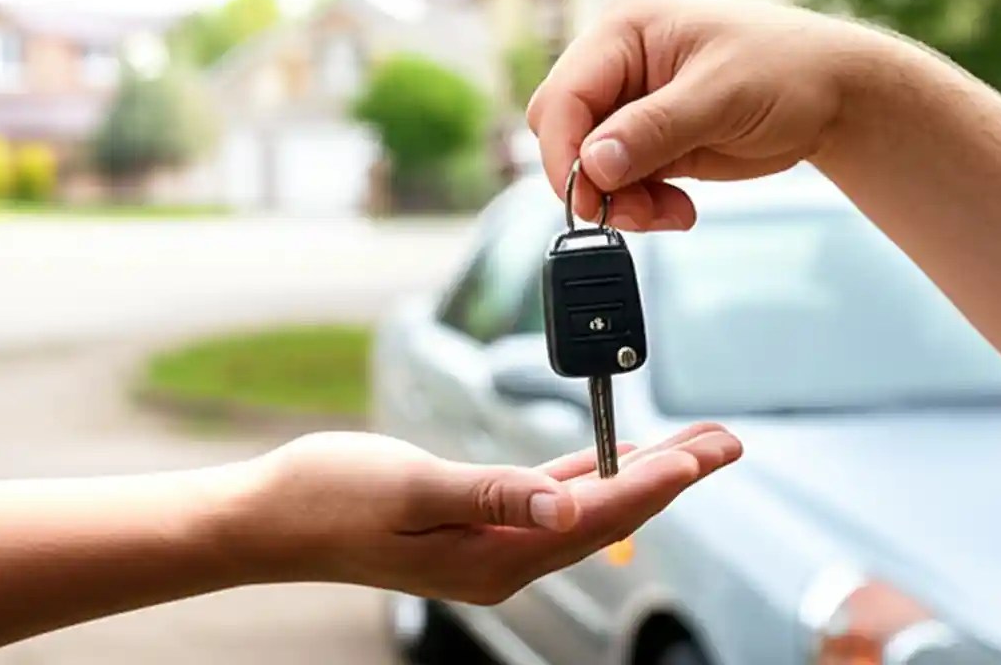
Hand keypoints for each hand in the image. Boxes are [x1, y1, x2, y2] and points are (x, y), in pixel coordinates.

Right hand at [225, 423, 740, 603]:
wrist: (270, 517)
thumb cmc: (328, 499)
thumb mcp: (411, 489)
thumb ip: (493, 496)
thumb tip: (568, 511)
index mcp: (495, 559)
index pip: (598, 519)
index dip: (657, 483)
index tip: (708, 453)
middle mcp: (505, 558)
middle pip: (610, 514)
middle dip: (673, 477)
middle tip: (729, 442)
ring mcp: (493, 541)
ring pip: (589, 502)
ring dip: (643, 471)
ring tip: (695, 445)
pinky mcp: (478, 519)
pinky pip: (553, 494)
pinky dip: (593, 471)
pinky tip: (620, 454)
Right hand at [527, 0, 879, 229]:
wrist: (836, 97)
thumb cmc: (791, 69)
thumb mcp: (720, 97)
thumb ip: (652, 131)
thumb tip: (594, 164)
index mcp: (625, 29)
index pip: (564, 96)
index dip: (567, 152)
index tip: (592, 198)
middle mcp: (619, 63)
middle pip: (565, 132)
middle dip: (593, 180)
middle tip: (634, 211)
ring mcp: (633, 105)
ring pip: (590, 167)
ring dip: (623, 201)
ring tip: (668, 213)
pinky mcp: (651, 141)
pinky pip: (621, 184)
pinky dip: (642, 206)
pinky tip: (679, 209)